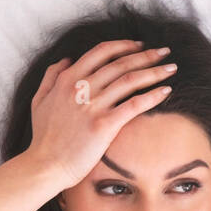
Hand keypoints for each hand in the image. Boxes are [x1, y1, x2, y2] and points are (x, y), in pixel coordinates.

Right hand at [25, 39, 177, 188]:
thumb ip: (51, 76)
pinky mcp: (104, 124)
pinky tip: (166, 91)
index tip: (139, 46)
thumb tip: (66, 59)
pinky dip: (153, 95)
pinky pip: (134, 104)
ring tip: (171, 68)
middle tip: (164, 51)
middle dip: (146, 55)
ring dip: (154, 71)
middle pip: (121, 63)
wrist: (46, 165)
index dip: (123, 46)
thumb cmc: (44, 137)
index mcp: (68, 78)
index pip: (100, 52)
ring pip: (130, 80)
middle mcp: (81, 87)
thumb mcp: (39, 99)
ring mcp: (93, 105)